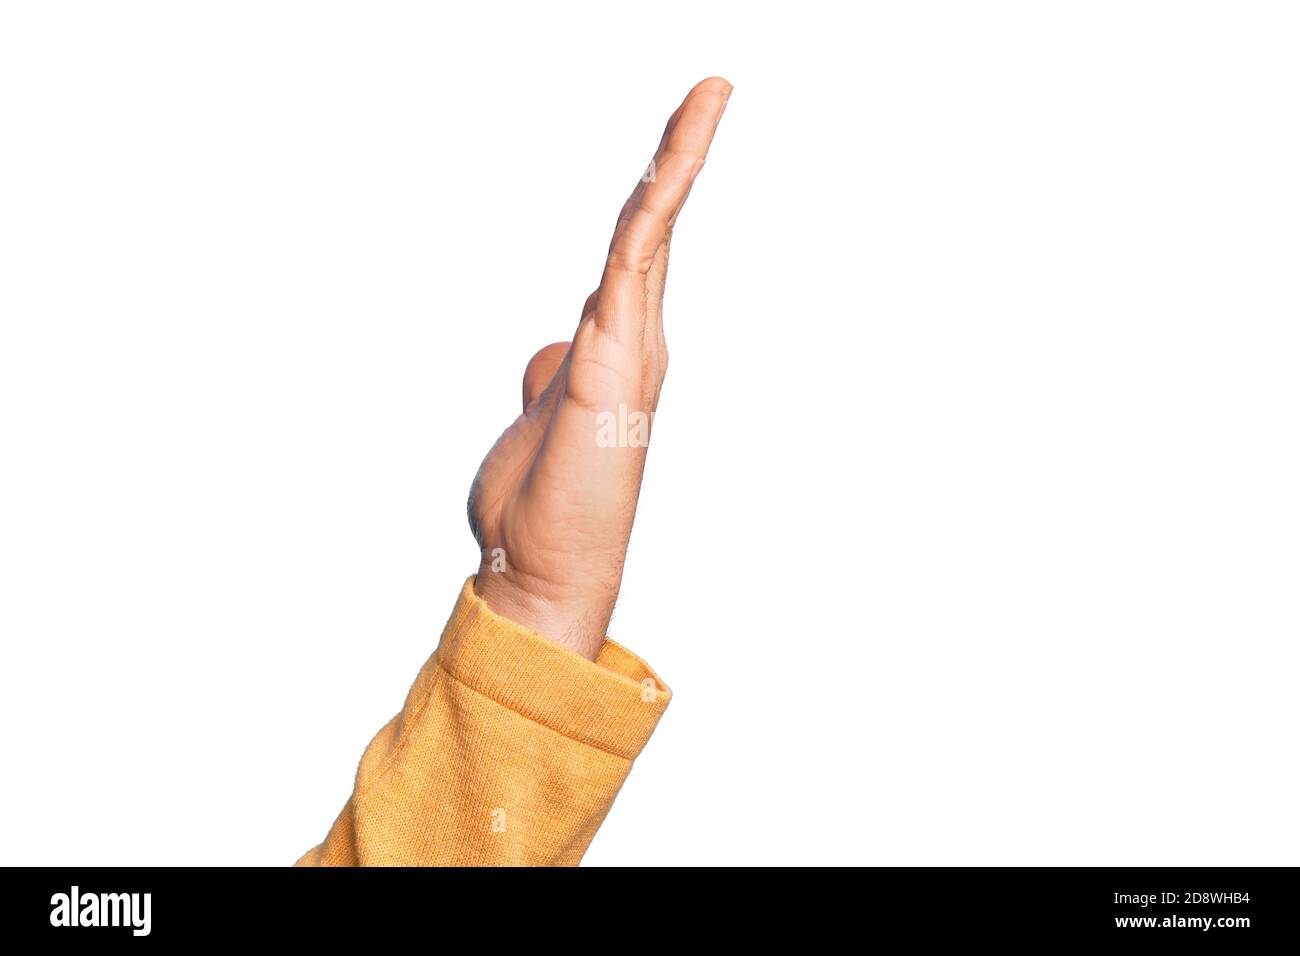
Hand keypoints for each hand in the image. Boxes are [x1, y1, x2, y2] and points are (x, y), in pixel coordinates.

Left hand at [467, 76, 730, 659]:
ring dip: (680, 159)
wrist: (543, 573)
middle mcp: (633, 341)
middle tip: (713, 90)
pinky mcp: (614, 359)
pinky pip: (634, 261)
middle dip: (683, 154)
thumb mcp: (539, 418)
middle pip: (657, 227)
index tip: (677, 139)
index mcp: (614, 349)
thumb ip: (552, 374)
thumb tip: (550, 349)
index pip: (636, 253)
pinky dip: (656, 205)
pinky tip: (673, 156)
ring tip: (710, 96)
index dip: (656, 192)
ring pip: (653, 232)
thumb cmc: (540, 509)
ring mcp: (629, 348)